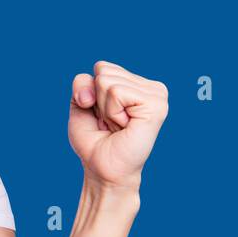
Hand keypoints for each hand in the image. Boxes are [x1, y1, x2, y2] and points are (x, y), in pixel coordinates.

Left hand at [68, 60, 167, 190]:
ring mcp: (157, 95)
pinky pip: (116, 92)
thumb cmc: (94, 140)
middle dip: (97, 101)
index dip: (91, 93)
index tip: (103, 115)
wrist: (102, 169)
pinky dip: (111, 112)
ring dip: (105, 109)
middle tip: (110, 123)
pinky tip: (124, 126)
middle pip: (103, 71)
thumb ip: (83, 83)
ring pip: (107, 81)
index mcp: (137, 84)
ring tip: (118, 126)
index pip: (101, 67)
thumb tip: (98, 80)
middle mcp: (150, 87)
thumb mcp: (80, 105)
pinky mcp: (156, 105)